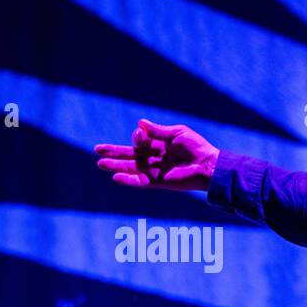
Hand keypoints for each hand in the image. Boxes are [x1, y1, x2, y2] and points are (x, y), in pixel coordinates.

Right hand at [94, 119, 219, 191]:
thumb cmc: (197, 147)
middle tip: (97, 150)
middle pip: (129, 154)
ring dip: (116, 166)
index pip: (140, 140)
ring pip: (130, 168)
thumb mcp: (178, 133)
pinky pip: (139, 181)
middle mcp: (154, 157)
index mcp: (158, 144)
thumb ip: (159, 131)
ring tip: (100, 164)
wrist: (209, 166)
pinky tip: (116, 178)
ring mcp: (154, 170)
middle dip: (113, 152)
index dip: (137, 137)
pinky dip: (128, 180)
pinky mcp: (157, 182)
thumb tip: (140, 125)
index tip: (140, 134)